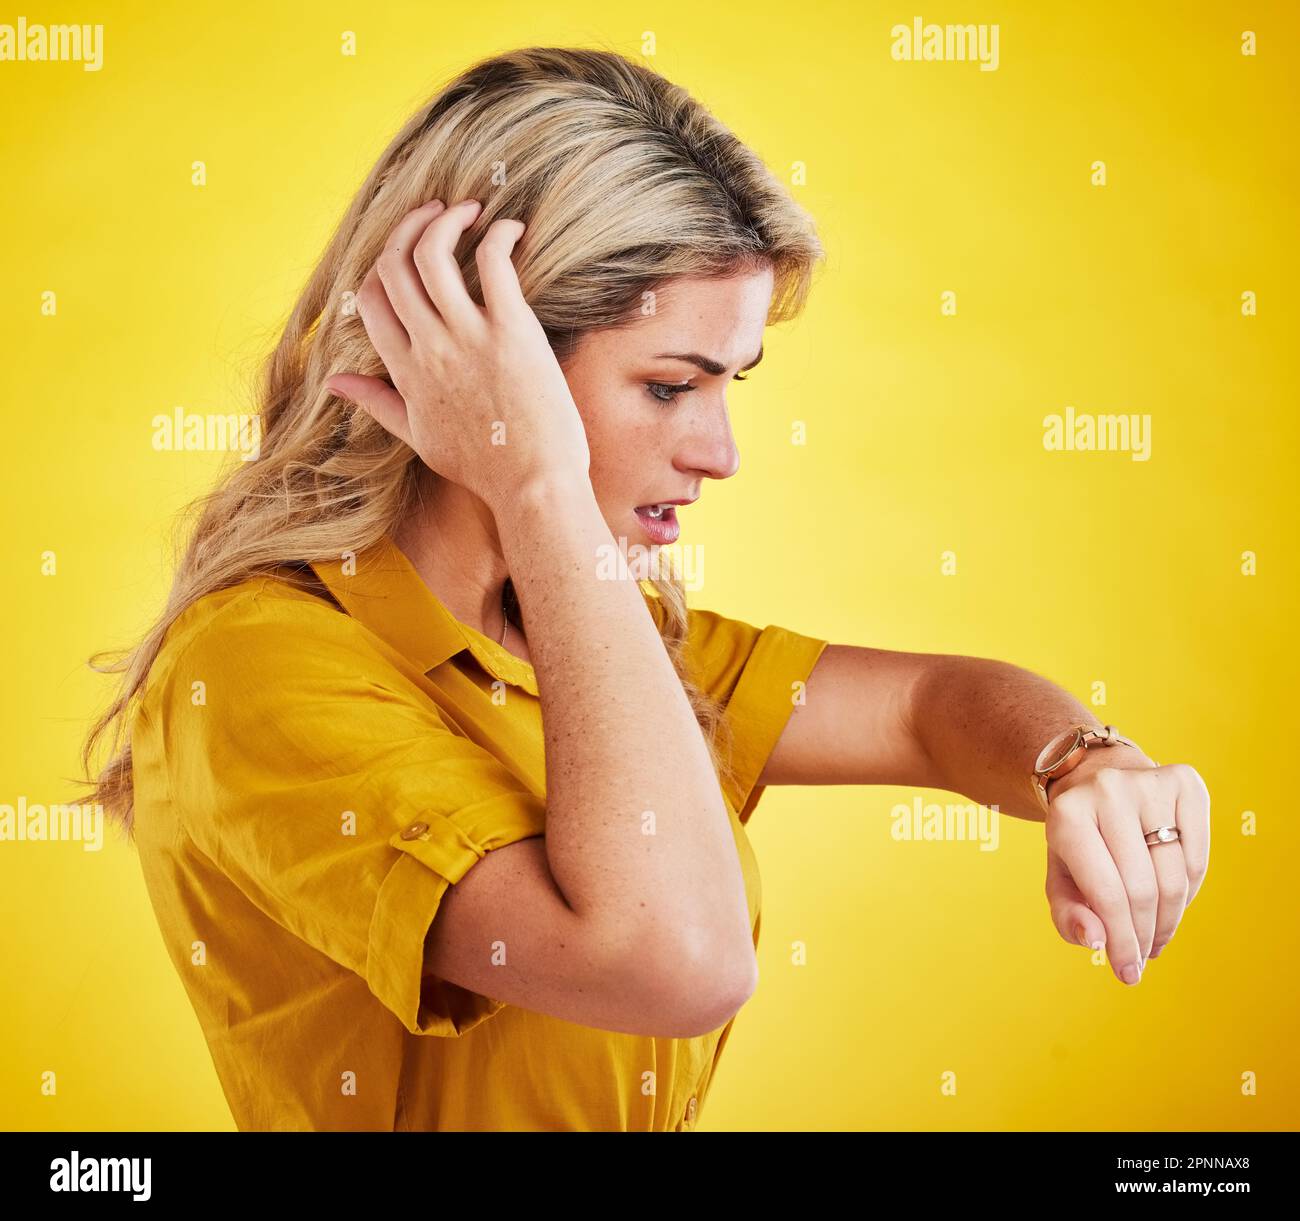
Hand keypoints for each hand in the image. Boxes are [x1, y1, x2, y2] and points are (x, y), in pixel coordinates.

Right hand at [324, 198, 591, 512]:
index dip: (382, 263)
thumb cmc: (483, 467)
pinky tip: (512, 230)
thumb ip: (376, 402)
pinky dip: (499, 235)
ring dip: (448, 219)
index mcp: (405, 371)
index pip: (371, 298)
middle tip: (437, 212)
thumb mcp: (418, 437)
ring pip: (433, 253)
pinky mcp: (512, 332)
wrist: (533, 486)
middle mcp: (428, 348)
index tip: (408, 252)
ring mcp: (468, 338)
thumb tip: (334, 383)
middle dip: (410, 225)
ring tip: (472, 210)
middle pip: (395, 265)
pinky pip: (492, 263)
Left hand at [1042, 750, 1209, 985]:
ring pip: (1175, 878)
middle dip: (1144, 935)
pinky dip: (1189, 892)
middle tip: (1142, 956)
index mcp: (1068, 815)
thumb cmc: (1078, 838)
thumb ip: (1068, 915)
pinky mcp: (1186, 783)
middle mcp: (1109, 791)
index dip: (1122, 942)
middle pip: (1143, 890)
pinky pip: (1198, 858)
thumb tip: (1097, 941)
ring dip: (1168, 921)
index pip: (1106, 894)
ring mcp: (1150, 783)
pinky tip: (1171, 901)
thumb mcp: (1059, 874)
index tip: (1127, 973)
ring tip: (1155, 936)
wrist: (1096, 778)